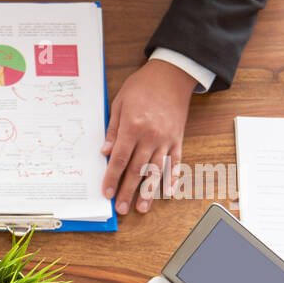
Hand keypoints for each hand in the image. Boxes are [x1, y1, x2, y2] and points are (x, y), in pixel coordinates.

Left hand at [101, 59, 195, 215]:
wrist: (171, 74)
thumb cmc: (142, 86)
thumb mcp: (119, 103)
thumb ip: (112, 129)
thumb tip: (105, 152)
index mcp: (133, 127)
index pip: (120, 160)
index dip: (112, 178)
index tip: (106, 193)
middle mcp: (151, 136)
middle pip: (137, 170)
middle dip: (127, 191)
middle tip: (120, 208)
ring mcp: (167, 138)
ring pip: (156, 170)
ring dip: (148, 191)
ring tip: (141, 208)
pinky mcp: (178, 138)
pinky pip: (176, 161)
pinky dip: (173, 178)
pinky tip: (169, 192)